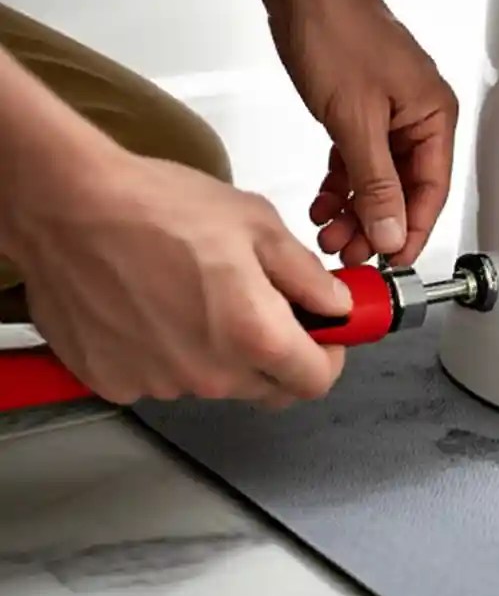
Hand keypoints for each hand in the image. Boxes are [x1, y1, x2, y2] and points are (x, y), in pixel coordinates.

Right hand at [6, 146, 351, 406]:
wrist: (66, 206)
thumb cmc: (155, 207)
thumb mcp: (257, 225)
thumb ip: (306, 276)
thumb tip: (336, 305)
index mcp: (254, 336)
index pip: (316, 382)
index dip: (328, 357)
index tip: (324, 336)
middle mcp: (210, 374)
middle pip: (267, 389)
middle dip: (277, 356)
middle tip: (263, 309)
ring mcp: (159, 384)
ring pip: (213, 383)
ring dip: (218, 353)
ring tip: (193, 295)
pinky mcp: (114, 383)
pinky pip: (159, 379)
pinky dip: (165, 353)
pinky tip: (151, 308)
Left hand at [271, 0, 458, 267]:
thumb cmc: (338, 31)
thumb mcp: (356, 120)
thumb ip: (375, 183)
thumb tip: (390, 231)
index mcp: (434, 116)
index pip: (431, 191)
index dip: (410, 231)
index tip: (389, 262)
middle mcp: (417, 118)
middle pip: (404, 190)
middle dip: (375, 225)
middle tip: (351, 254)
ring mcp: (388, 114)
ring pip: (377, 179)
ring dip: (354, 211)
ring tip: (330, 235)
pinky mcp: (360, 110)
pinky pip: (357, 161)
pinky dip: (340, 186)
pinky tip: (323, 205)